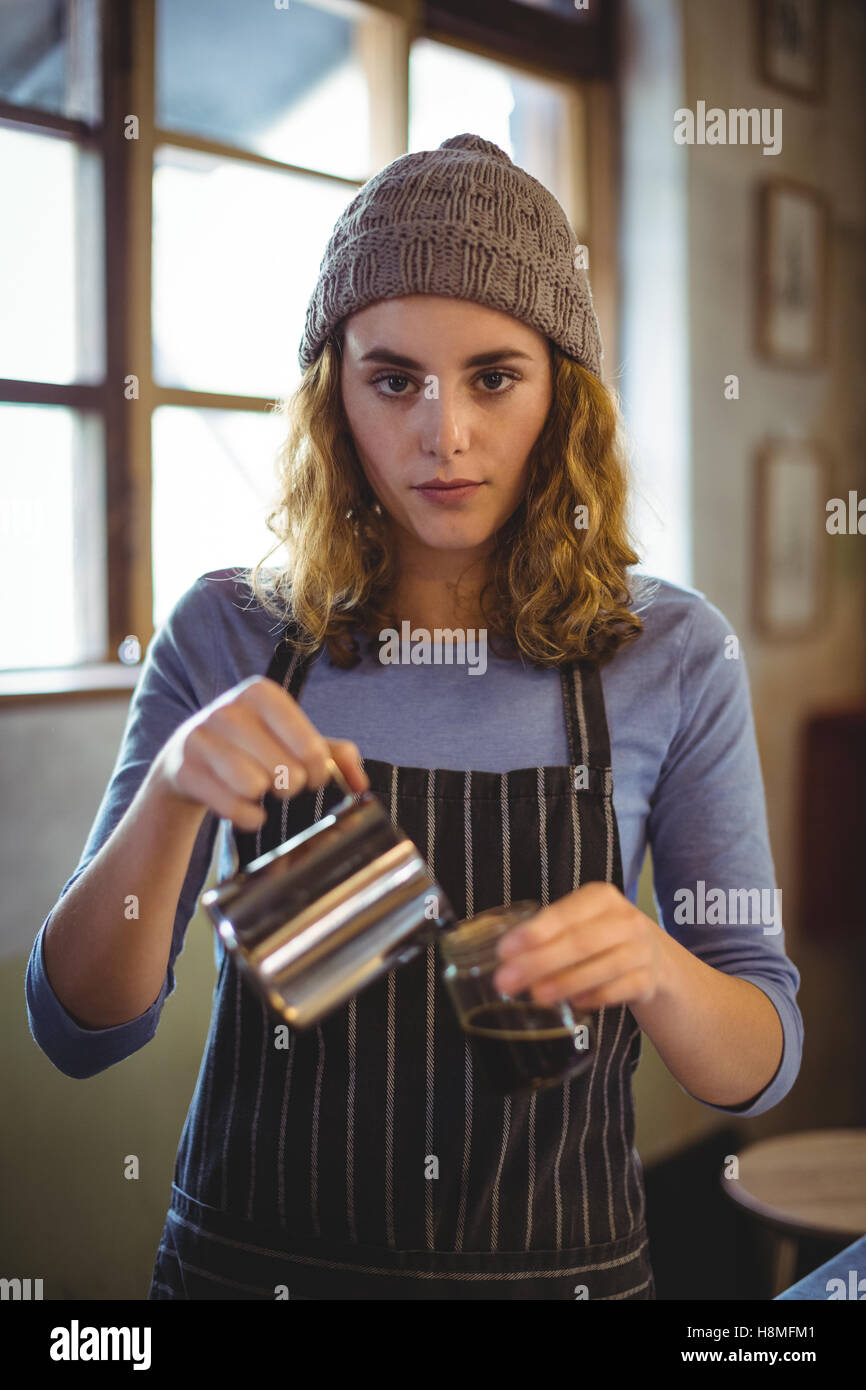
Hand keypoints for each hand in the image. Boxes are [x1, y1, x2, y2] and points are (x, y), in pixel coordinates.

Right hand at [154, 675, 368, 830]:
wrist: (187, 757)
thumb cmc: (252, 746)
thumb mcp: (292, 740)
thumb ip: (335, 754)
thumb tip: (359, 783)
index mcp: (262, 693)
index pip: (311, 748)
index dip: (318, 772)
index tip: (311, 775)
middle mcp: (229, 708)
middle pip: (286, 772)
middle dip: (289, 785)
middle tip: (279, 781)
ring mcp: (202, 736)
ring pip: (254, 787)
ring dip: (263, 797)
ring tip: (256, 786)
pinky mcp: (184, 768)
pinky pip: (232, 807)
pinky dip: (246, 816)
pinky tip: (244, 806)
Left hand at [491, 882, 667, 1010]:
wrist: (652, 957)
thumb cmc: (601, 935)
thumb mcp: (580, 921)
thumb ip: (548, 933)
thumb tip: (507, 957)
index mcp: (601, 897)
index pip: (564, 915)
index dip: (534, 933)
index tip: (505, 951)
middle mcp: (626, 920)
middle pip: (581, 942)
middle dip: (540, 962)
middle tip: (507, 981)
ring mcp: (641, 950)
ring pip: (602, 967)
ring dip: (565, 983)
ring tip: (536, 996)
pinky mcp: (648, 980)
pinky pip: (618, 990)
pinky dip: (594, 997)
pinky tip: (573, 1004)